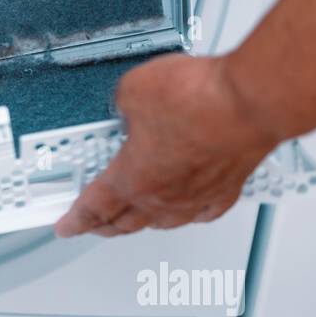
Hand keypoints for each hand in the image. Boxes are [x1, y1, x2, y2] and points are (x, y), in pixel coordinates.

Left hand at [54, 54, 281, 236]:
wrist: (249, 102)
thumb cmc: (198, 99)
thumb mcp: (133, 89)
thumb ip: (123, 103)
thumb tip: (127, 100)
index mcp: (132, 177)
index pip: (93, 207)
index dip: (75, 219)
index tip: (66, 227)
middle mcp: (164, 195)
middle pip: (125, 222)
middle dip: (104, 226)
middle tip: (94, 226)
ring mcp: (197, 194)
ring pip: (163, 221)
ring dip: (143, 223)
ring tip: (134, 221)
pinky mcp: (228, 186)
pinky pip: (204, 212)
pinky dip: (191, 215)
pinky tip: (191, 211)